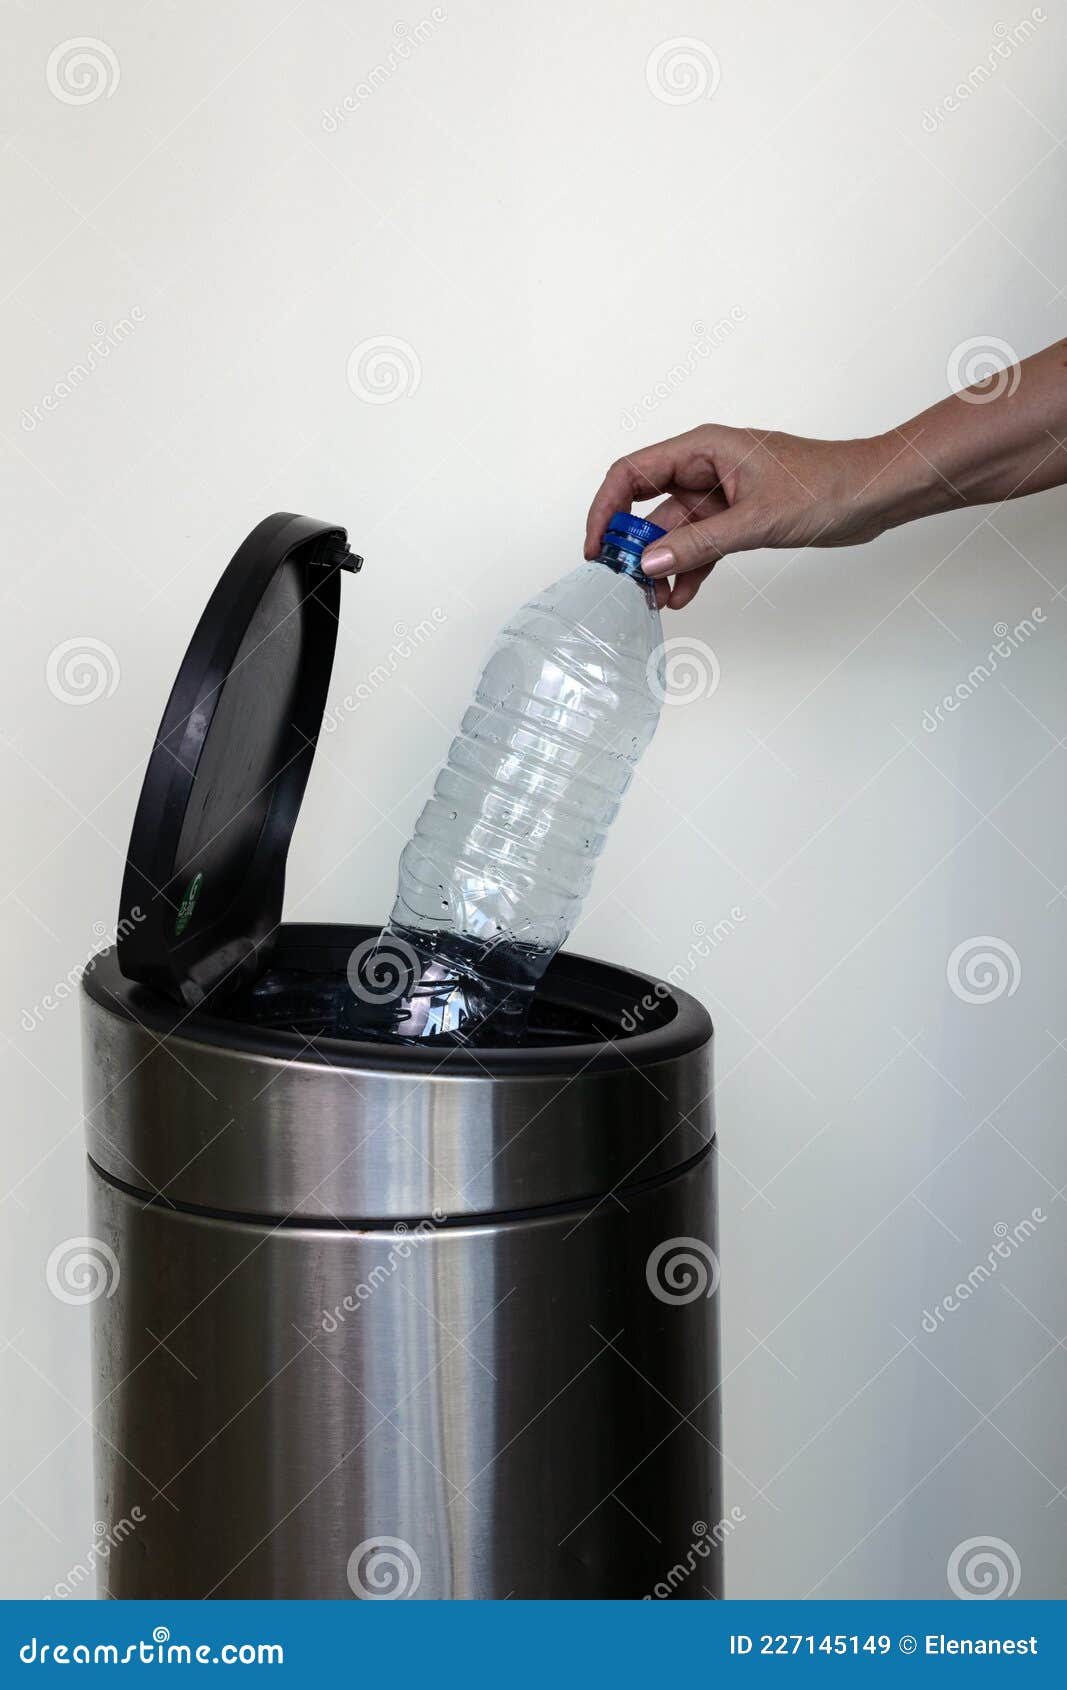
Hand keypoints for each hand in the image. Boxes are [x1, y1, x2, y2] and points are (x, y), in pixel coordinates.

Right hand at [585, 425, 912, 608]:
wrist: (875, 493)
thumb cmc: (828, 485)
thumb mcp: (756, 520)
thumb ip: (699, 544)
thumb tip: (651, 564)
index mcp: (704, 448)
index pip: (632, 473)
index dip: (606, 510)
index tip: (597, 548)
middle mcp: (707, 467)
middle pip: (649, 507)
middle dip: (635, 547)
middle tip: (626, 584)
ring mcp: (722, 494)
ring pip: (674, 532)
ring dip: (663, 566)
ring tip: (656, 601)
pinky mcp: (739, 517)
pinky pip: (701, 544)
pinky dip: (691, 569)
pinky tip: (684, 596)